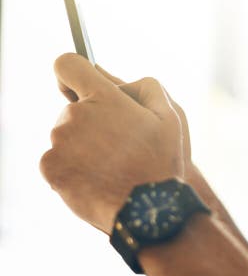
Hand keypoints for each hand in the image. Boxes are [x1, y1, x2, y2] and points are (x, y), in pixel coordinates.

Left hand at [41, 53, 183, 233]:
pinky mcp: (49, 168)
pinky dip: (73, 166)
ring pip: (66, 134)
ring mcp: (58, 143)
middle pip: (72, 107)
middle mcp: (74, 115)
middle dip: (91, 119)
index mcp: (103, 98)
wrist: (147, 210)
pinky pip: (57, 158)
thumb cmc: (161, 161)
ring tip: (112, 166)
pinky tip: (98, 178)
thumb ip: (146, 87)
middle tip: (120, 143)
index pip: (67, 64)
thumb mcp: (171, 116)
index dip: (73, 71)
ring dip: (83, 144)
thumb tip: (119, 82)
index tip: (80, 85)